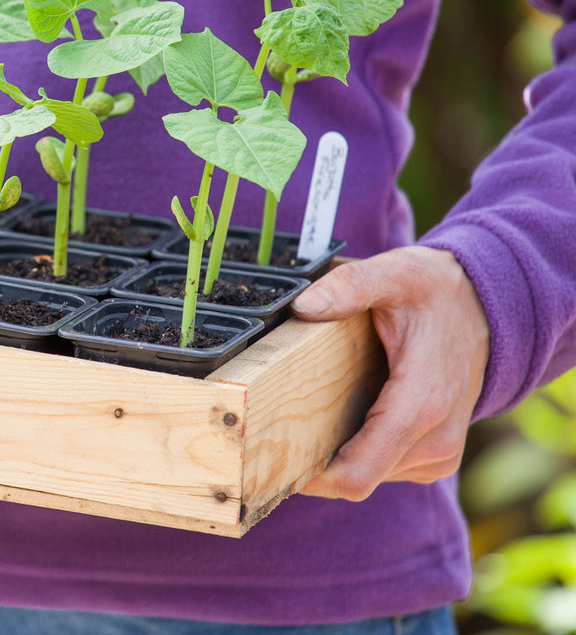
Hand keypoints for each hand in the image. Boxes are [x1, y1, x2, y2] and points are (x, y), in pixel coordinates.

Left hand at [291, 245, 488, 500]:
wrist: (486, 307)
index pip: (357, 473)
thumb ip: (350, 286)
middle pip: (355, 480)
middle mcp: (435, 440)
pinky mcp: (436, 456)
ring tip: (301, 417)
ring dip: (333, 457)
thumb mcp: (395, 274)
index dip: (309, 479)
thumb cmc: (436, 292)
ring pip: (368, 477)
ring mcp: (439, 454)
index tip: (268, 461)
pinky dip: (355, 452)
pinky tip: (336, 417)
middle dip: (310, 464)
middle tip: (268, 434)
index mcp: (421, 405)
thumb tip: (303, 306)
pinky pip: (383, 468)